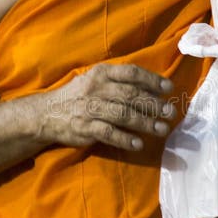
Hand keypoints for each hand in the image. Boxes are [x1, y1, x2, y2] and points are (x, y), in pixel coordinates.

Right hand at [43, 63, 175, 150]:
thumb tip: (154, 89)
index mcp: (102, 73)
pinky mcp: (85, 128)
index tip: (169, 88)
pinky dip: (125, 139)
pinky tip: (138, 144)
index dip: (152, 80)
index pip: (131, 73)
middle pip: (131, 95)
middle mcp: (96, 88)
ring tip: (162, 129)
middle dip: (154, 104)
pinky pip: (108, 133)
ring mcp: (90, 108)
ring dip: (145, 123)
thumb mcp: (96, 80)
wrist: (47, 113)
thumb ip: (120, 82)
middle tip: (170, 112)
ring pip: (123, 114)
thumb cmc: (79, 95)